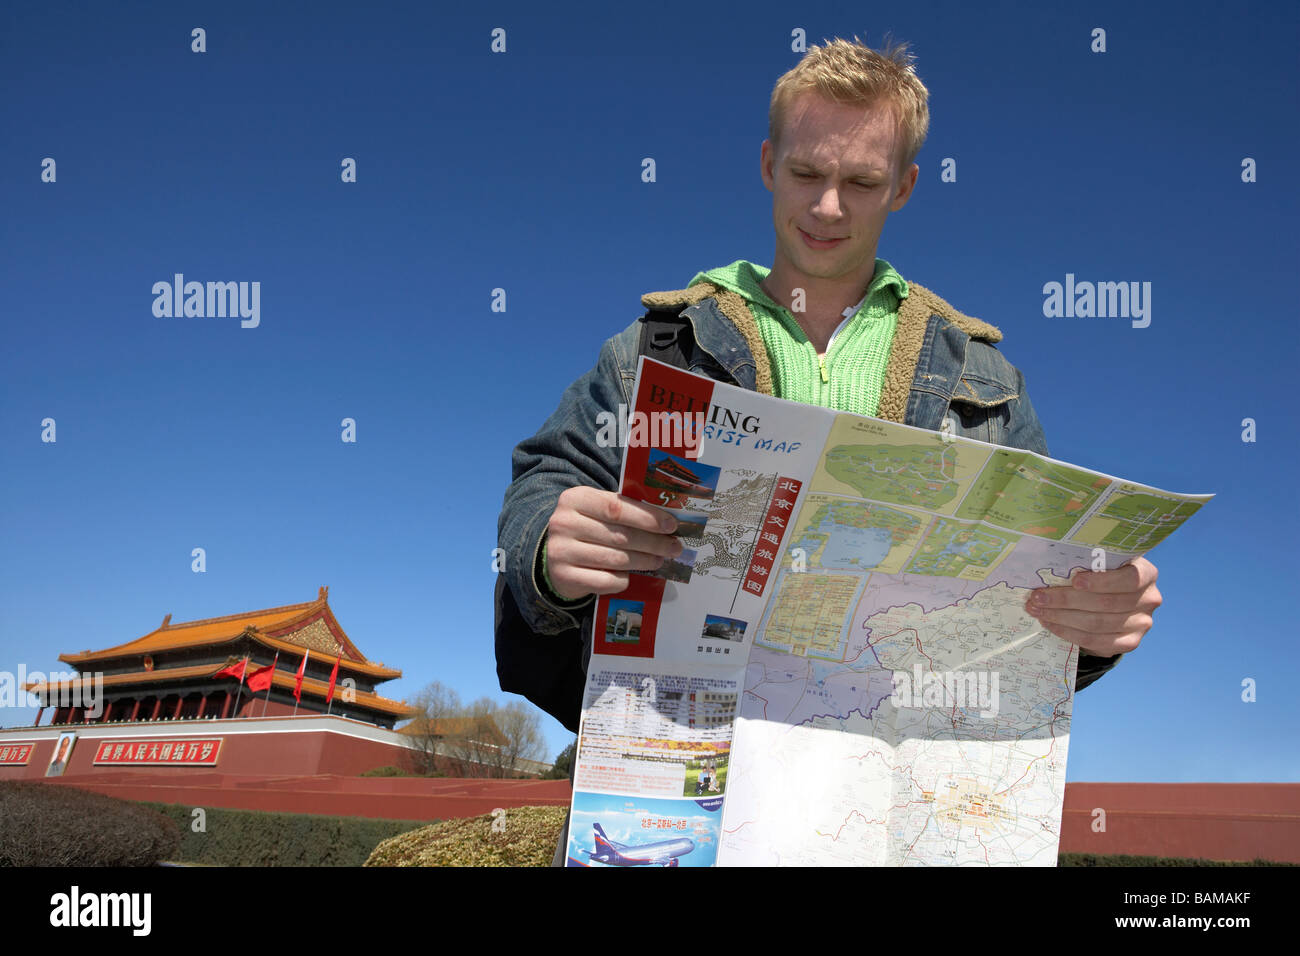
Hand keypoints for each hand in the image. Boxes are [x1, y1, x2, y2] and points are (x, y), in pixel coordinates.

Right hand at [543, 486, 681, 601]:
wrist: (553, 555)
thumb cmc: (586, 528)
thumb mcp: (597, 510)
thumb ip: (624, 509)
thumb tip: (666, 520)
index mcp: (575, 499)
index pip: (617, 507)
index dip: (647, 517)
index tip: (671, 526)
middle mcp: (564, 523)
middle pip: (620, 535)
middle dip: (652, 542)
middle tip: (674, 547)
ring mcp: (561, 551)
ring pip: (615, 559)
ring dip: (643, 561)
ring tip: (659, 560)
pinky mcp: (565, 577)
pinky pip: (606, 580)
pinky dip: (623, 579)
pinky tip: (630, 575)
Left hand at [1023, 556, 1161, 657]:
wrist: (1112, 603)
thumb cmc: (1101, 575)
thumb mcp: (1101, 563)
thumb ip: (1087, 562)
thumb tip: (1047, 562)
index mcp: (1146, 573)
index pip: (1129, 579)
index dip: (1102, 581)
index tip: (1075, 580)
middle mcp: (1149, 599)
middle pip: (1106, 603)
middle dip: (1066, 600)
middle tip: (1037, 597)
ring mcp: (1141, 623)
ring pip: (1097, 623)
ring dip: (1061, 617)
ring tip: (1037, 609)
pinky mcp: (1129, 642)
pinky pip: (1095, 641)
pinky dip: (1068, 632)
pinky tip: (1050, 623)